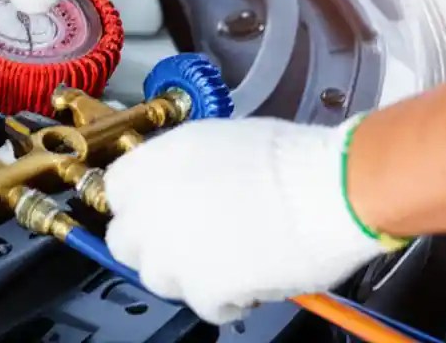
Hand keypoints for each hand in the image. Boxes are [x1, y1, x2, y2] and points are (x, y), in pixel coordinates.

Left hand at [104, 117, 384, 323]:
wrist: (330, 188)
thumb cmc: (292, 158)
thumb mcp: (219, 140)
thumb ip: (183, 167)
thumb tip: (181, 187)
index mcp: (153, 162)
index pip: (115, 191)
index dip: (138, 205)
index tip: (155, 212)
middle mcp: (151, 205)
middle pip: (124, 241)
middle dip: (152, 247)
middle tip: (187, 244)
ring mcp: (172, 249)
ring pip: (157, 278)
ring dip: (186, 275)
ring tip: (226, 263)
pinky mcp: (202, 287)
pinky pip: (203, 306)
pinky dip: (226, 301)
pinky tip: (251, 282)